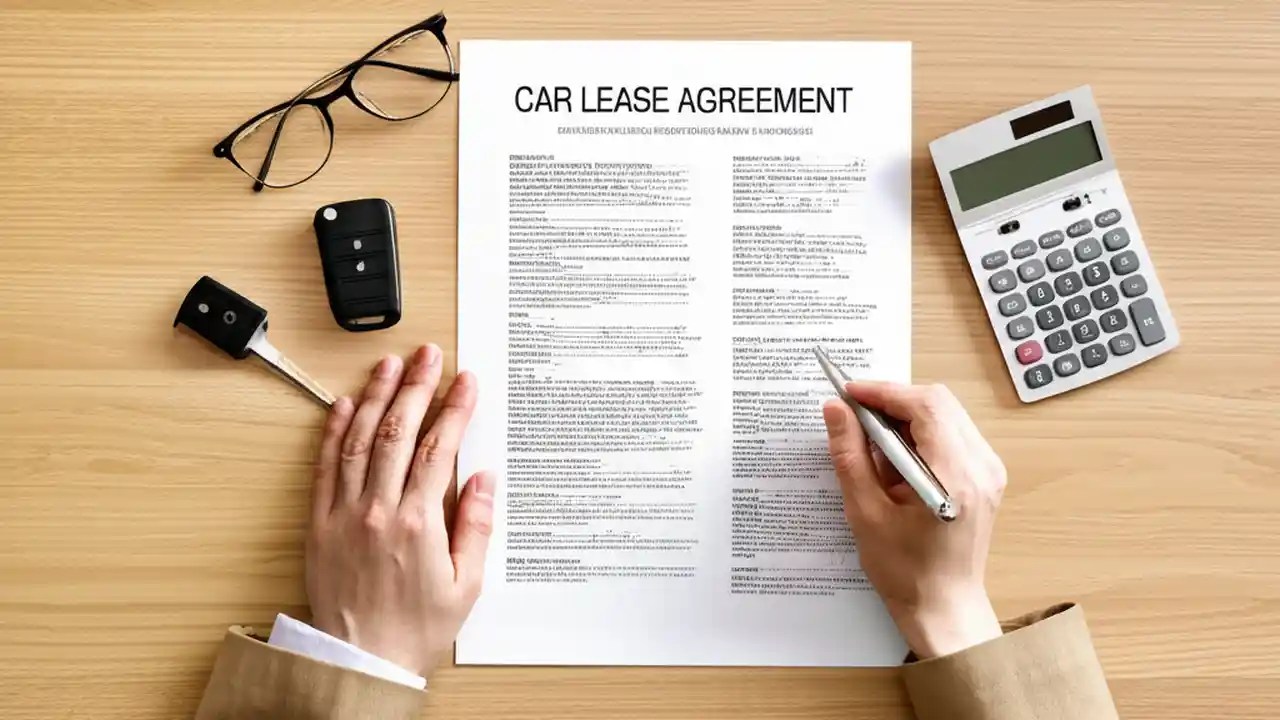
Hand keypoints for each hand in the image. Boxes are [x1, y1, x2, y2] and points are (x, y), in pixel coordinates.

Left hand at [306, 344, 494, 674]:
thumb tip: (483, 479)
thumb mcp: (466, 584)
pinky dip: (333, 432)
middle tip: (428, 355)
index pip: (438, 448)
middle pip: (398, 431)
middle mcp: (378, 510)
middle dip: (416, 386)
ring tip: (388, 365)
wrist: (362, 660)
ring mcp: (345, 514)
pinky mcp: (320, 524)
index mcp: (418, 522)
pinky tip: (341, 405)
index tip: (466, 382)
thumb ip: (475, 526)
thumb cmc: (415, 628)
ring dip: (374, 397)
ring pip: (359, 440)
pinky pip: (325, 467)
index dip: (454, 408)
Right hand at [822, 382, 1005, 658]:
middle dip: (893, 399)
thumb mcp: (865, 512)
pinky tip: (895, 452)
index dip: (884, 392)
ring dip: (906, 414)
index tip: (849, 394)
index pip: (925, 407)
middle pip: (939, 402)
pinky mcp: (986, 475)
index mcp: (955, 477)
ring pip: (946, 414)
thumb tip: (835, 410)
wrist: (944, 606)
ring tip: (872, 435)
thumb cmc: (904, 570)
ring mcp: (989, 470)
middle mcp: (981, 466)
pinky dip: (921, 431)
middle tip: (855, 412)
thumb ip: (850, 455)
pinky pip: (953, 433)